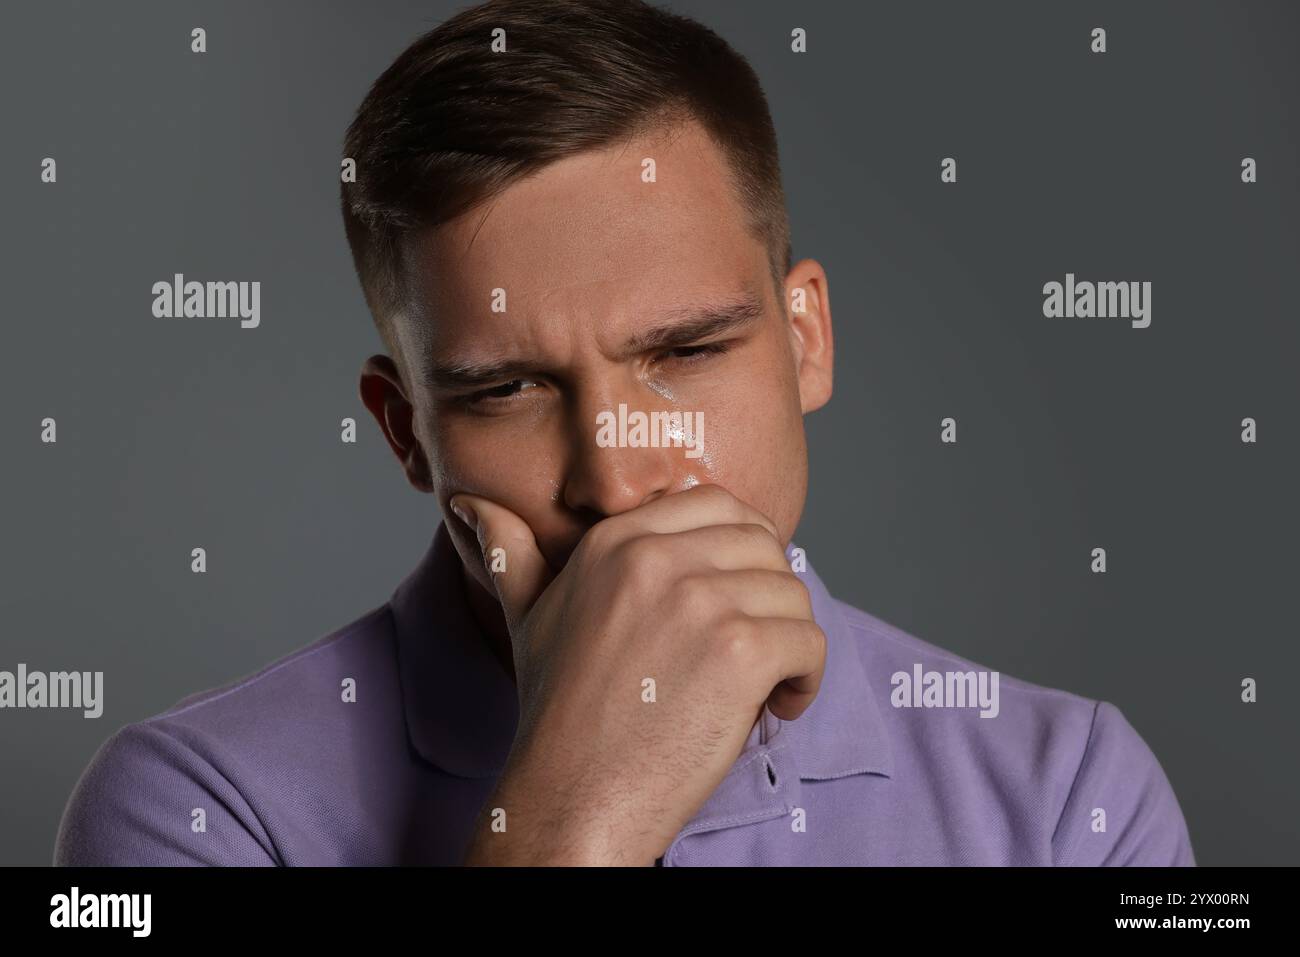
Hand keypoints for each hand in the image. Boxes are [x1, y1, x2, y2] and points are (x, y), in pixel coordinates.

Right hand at [452, 484, 825, 865]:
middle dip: (772, 594)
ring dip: (792, 641)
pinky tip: (778, 706)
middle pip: (764, 543)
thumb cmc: (557, 712)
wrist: (572, 796)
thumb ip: (510, 553)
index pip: (716, 503)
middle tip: (756, 645)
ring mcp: (701, 601)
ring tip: (765, 686)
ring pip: (792, 593)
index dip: (743, 549)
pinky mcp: (739, 650)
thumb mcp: (526, 616)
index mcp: (616, 541)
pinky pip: (809, 641)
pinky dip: (808, 678)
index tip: (737, 598)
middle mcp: (657, 557)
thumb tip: (471, 506)